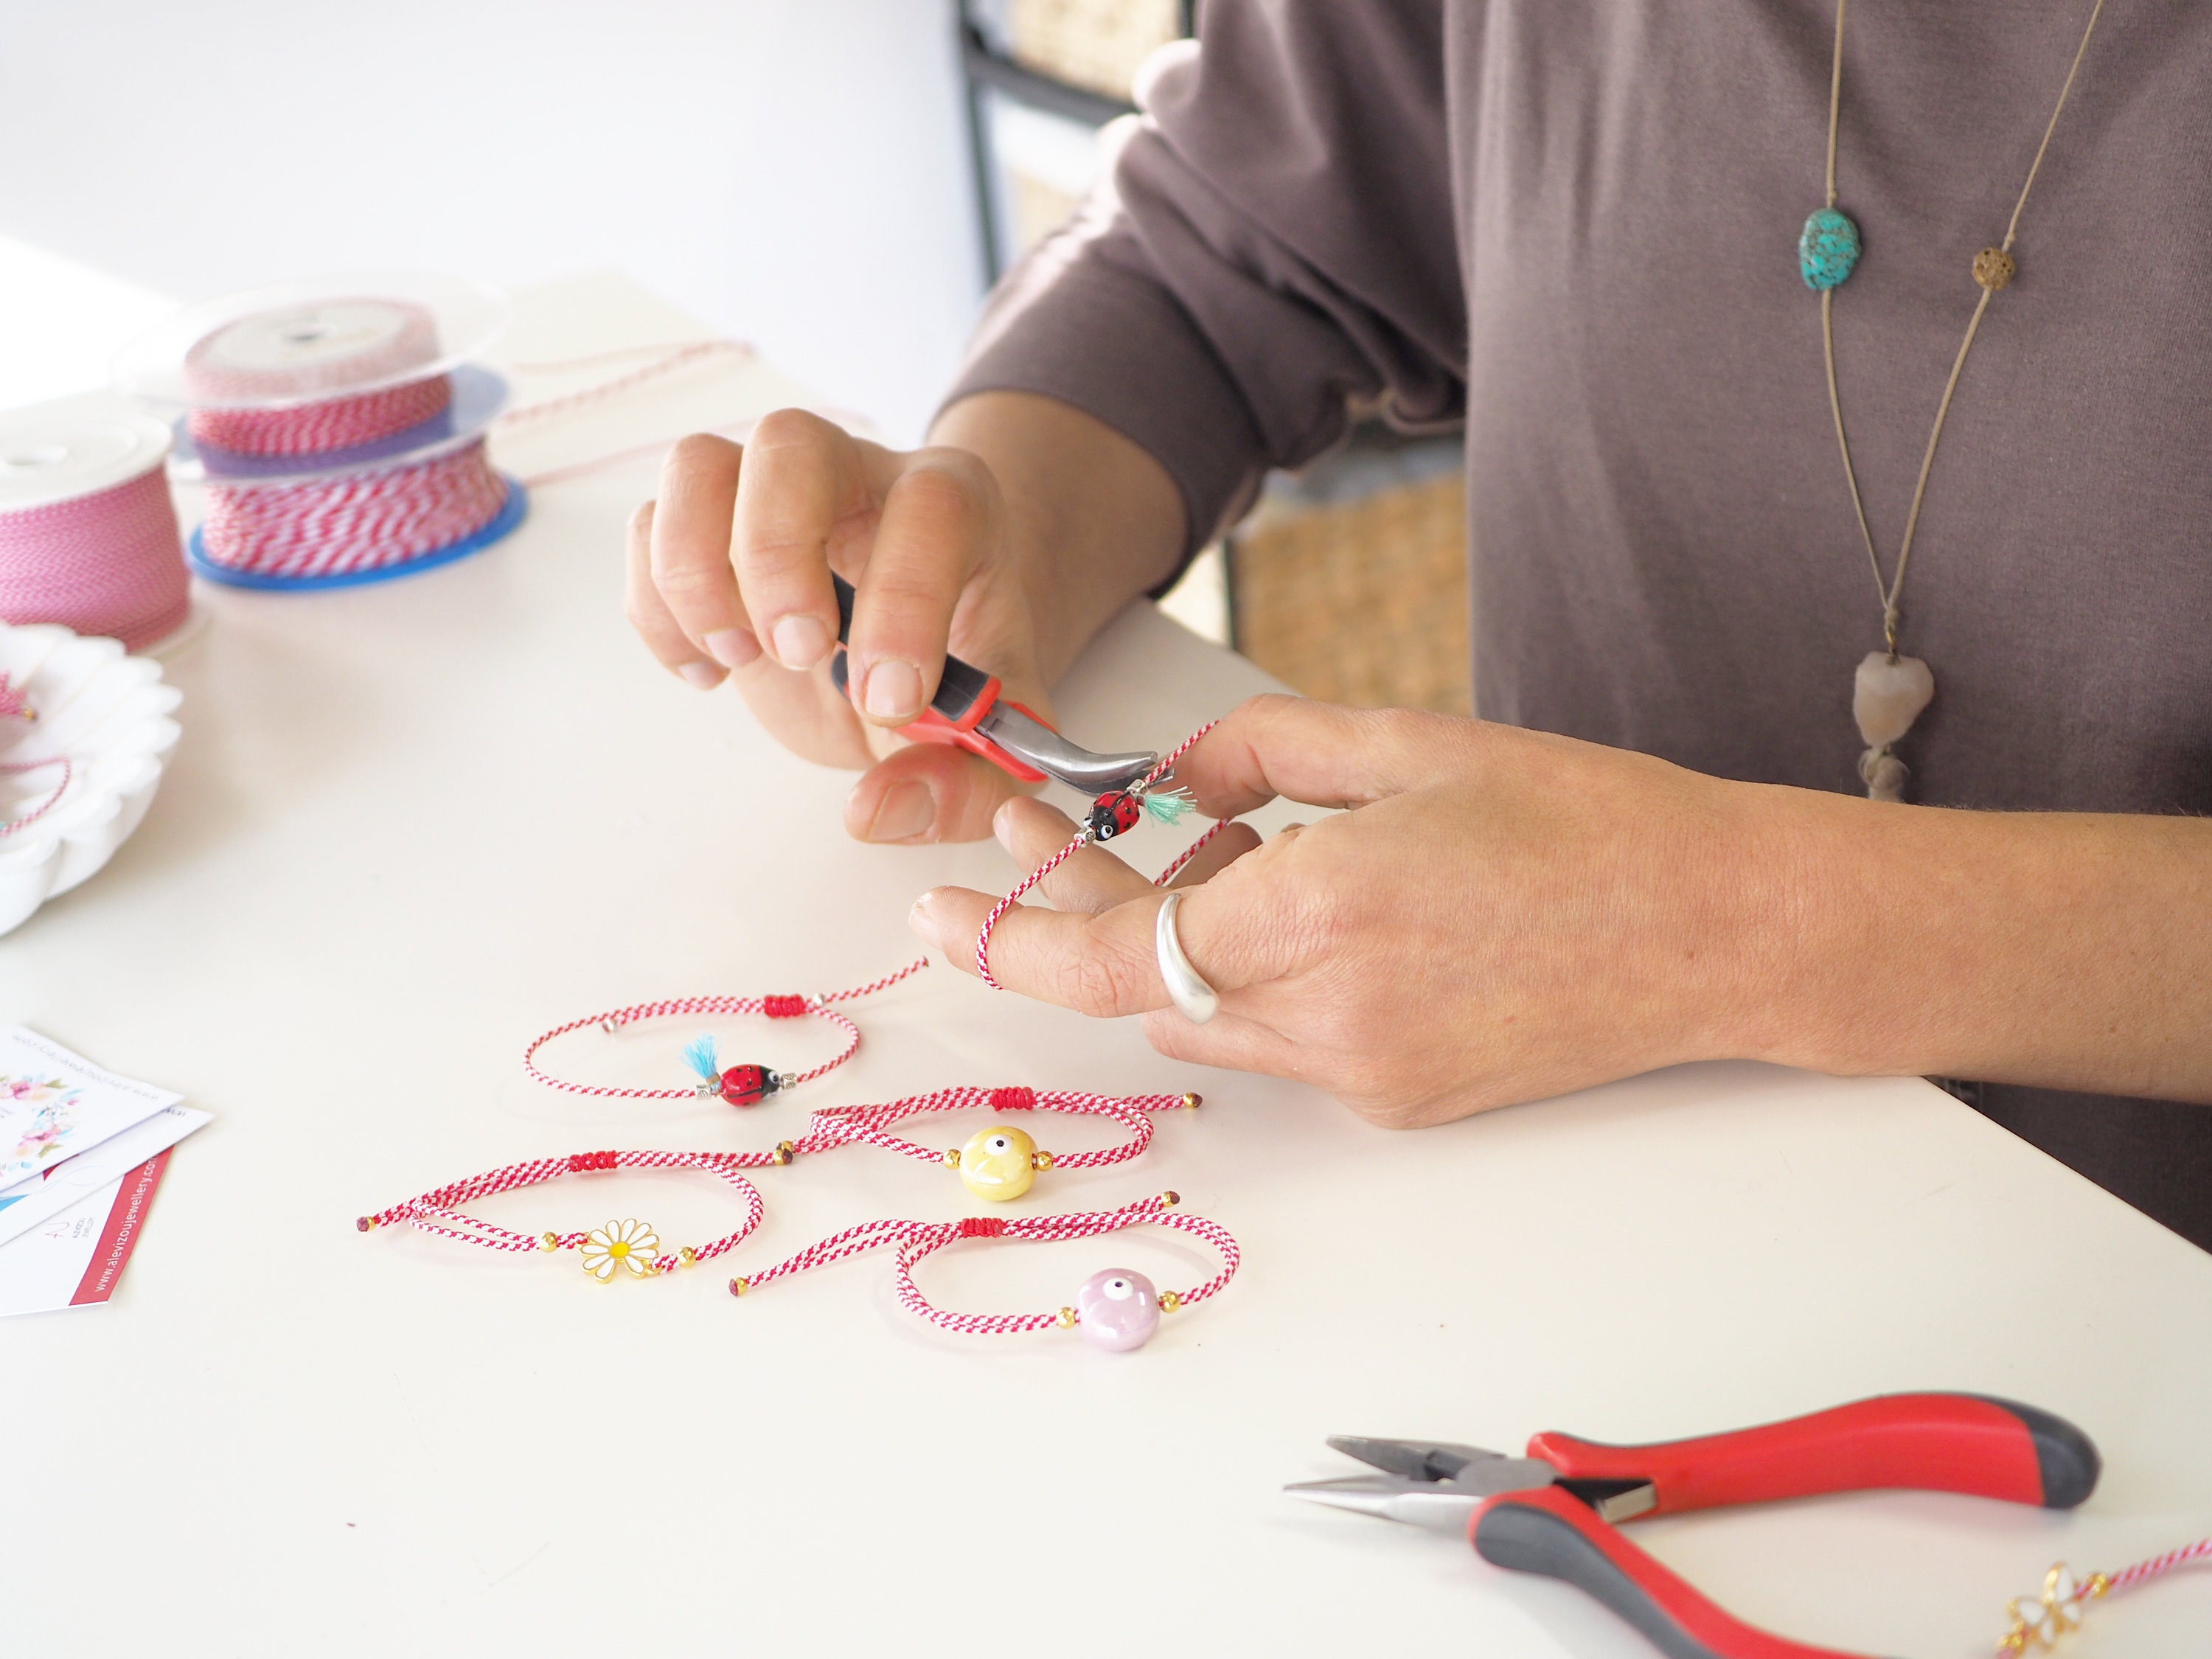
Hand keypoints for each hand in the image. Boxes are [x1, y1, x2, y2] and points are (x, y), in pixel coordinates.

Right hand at [625, 408, 1049, 843]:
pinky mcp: (705, 529)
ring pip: (698, 466)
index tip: (889, 701)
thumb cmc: (953, 682)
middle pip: (791, 445)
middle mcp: (858, 474)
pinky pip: (648, 528)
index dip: (905, 600)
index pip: (932, 506)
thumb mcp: (993, 747)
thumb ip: (965, 787)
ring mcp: (770, 492)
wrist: (906, 662)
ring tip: (742, 660)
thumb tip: (879, 811)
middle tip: (798, 657)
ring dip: (697, 576)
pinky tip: (710, 669)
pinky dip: (658, 610)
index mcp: (955, 507)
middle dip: (777, 558)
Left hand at [907, 695, 1765, 1126]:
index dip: (1005, 932)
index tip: (930, 903)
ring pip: (1209, 1014)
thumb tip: (1170, 779)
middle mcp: (1327, 1019)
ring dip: (1186, 940)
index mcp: (1317, 914)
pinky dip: (1266, 974)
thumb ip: (1259, 748)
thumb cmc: (1585, 817)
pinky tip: (1321, 902)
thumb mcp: (1407, 740)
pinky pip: (1285, 1037)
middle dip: (1094, 911)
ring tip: (1238, 846)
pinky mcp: (1404, 1099)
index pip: (1110, 950)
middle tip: (1061, 833)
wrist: (1722, 927)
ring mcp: (1367, 1075)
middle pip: (1143, 984)